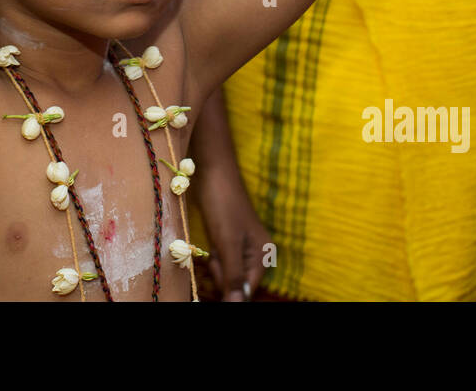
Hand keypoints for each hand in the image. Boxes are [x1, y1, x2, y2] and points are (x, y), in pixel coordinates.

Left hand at [196, 165, 269, 300]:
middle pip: (234, 282)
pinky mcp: (229, 240)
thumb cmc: (223, 204)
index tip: (218, 264)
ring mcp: (242, 247)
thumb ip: (233, 275)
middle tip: (217, 248)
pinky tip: (214, 237)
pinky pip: (220, 259)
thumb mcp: (227, 243)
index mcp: (262, 256)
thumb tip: (236, 303)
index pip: (245, 289)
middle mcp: (256, 254)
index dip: (228, 286)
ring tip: (216, 239)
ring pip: (224, 271)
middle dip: (220, 271)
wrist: (213, 171)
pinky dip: (213, 253)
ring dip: (215, 261)